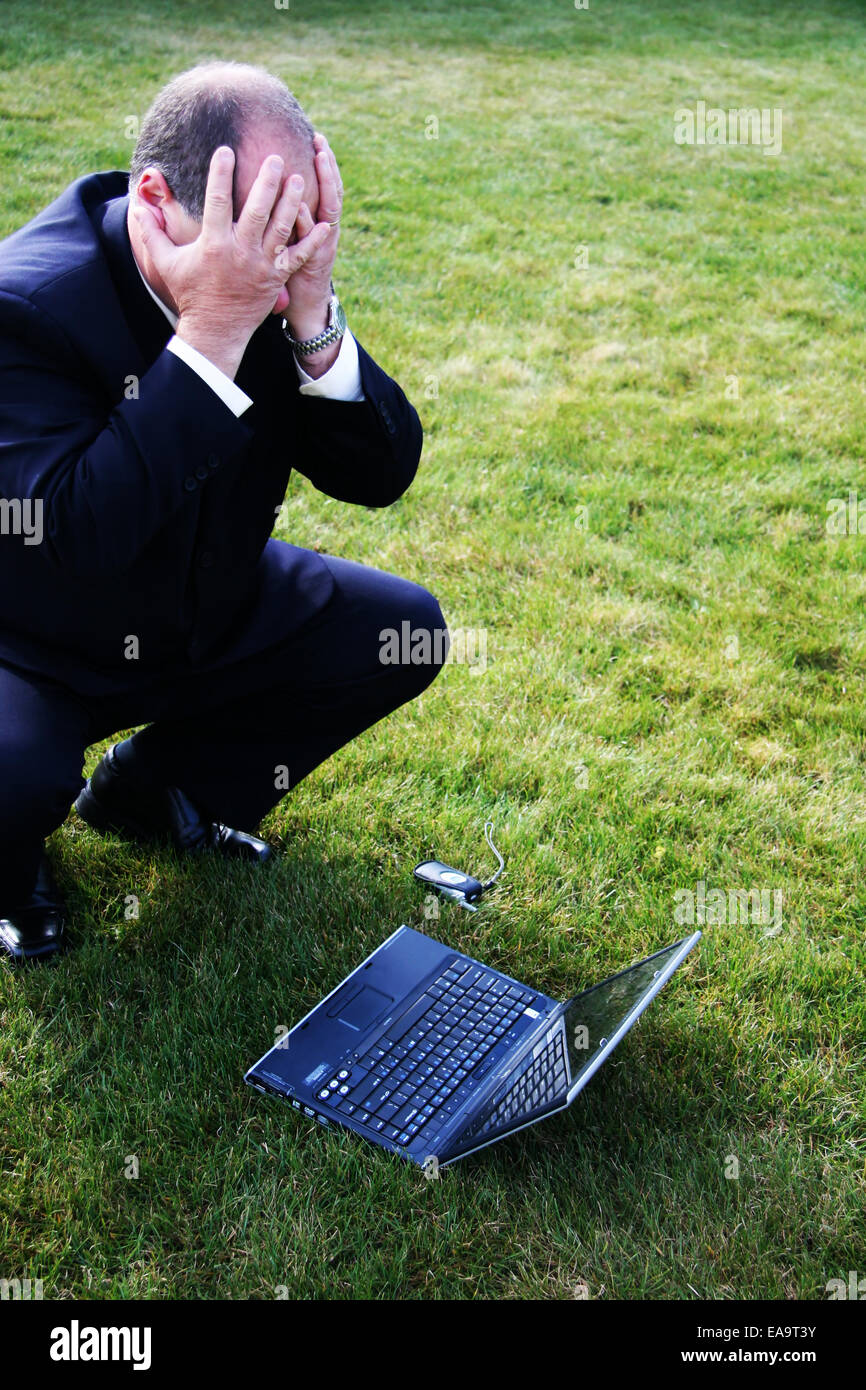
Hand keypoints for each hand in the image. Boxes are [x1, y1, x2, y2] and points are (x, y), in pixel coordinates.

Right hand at [132, 145, 330, 377]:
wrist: (216, 330)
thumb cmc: (191, 293)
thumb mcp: (166, 263)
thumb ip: (152, 233)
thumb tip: (136, 205)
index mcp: (214, 244)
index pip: (218, 200)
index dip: (221, 173)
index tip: (226, 150)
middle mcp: (240, 252)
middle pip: (258, 210)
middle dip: (267, 182)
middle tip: (276, 157)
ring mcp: (261, 265)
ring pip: (281, 228)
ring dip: (291, 202)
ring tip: (298, 178)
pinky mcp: (276, 278)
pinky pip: (298, 257)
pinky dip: (312, 242)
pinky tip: (324, 224)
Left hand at [281, 131, 343, 342]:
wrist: (304, 307)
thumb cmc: (292, 272)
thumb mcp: (290, 239)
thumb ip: (283, 215)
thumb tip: (266, 188)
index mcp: (320, 222)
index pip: (325, 186)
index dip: (325, 163)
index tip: (316, 138)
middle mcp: (325, 230)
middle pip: (332, 190)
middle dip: (328, 164)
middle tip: (319, 139)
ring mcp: (321, 245)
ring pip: (328, 209)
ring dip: (325, 182)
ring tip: (319, 157)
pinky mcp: (312, 262)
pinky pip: (310, 239)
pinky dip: (306, 222)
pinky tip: (299, 204)